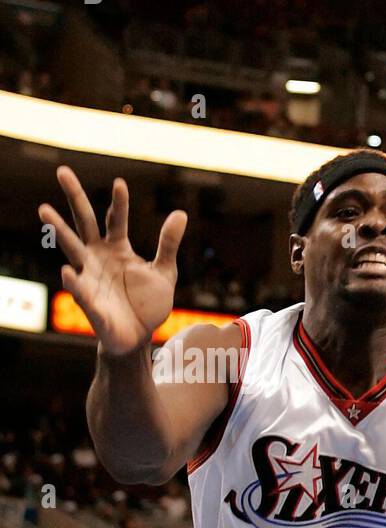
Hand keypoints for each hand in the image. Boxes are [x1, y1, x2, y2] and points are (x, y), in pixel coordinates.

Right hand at [38, 167, 185, 356]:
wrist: (139, 337)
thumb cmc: (146, 303)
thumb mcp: (164, 271)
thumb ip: (168, 244)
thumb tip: (180, 212)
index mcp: (116, 248)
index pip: (115, 220)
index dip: (119, 203)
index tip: (120, 182)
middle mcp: (97, 257)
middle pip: (83, 222)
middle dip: (74, 198)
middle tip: (63, 171)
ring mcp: (90, 277)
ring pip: (72, 250)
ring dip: (60, 231)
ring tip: (45, 210)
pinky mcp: (89, 303)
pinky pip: (80, 291)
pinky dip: (74, 282)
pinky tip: (67, 271)